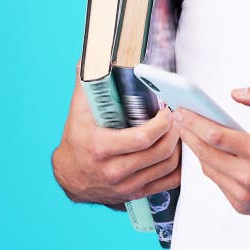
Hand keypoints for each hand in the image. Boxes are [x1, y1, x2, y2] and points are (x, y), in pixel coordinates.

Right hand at [52, 65, 181, 205]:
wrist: (69, 175)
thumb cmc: (77, 139)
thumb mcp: (79, 110)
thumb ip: (87, 81)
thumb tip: (91, 55)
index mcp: (101, 148)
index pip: (143, 138)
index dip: (163, 122)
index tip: (167, 109)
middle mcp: (114, 171)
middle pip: (160, 152)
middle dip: (176, 131)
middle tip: (180, 116)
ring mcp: (126, 186)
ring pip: (167, 167)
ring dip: (180, 146)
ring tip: (180, 129)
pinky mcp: (135, 194)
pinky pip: (168, 183)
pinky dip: (178, 166)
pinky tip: (178, 150)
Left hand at [178, 82, 249, 220]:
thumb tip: (236, 94)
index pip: (215, 136)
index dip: (194, 122)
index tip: (182, 111)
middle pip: (205, 154)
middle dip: (188, 134)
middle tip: (179, 119)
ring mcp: (245, 196)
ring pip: (209, 170)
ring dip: (199, 151)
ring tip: (193, 133)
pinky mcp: (243, 206)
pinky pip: (219, 183)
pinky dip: (213, 166)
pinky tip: (213, 152)